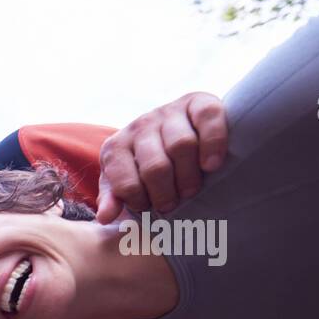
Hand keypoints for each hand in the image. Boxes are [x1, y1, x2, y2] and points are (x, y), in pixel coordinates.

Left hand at [97, 92, 228, 223]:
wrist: (172, 132)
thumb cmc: (144, 165)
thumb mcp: (122, 183)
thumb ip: (112, 199)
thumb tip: (104, 217)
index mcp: (116, 148)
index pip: (126, 184)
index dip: (140, 202)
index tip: (149, 207)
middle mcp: (140, 125)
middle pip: (156, 167)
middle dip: (166, 194)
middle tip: (173, 203)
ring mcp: (168, 111)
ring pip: (182, 146)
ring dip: (189, 177)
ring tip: (190, 190)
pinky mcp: (197, 101)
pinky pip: (209, 118)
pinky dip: (213, 143)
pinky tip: (212, 165)